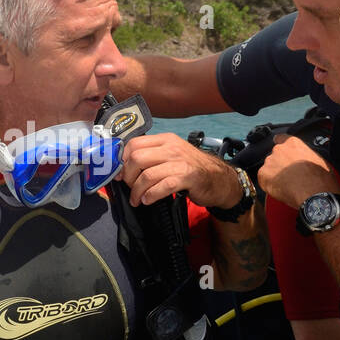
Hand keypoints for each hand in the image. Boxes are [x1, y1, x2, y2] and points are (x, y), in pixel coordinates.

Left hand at [120, 133, 241, 207]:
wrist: (219, 179)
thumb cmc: (191, 169)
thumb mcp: (171, 155)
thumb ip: (151, 157)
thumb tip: (124, 168)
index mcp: (165, 139)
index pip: (134, 144)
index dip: (122, 161)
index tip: (119, 174)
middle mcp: (171, 147)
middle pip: (137, 159)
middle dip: (128, 177)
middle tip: (130, 188)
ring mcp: (180, 161)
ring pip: (147, 175)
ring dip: (137, 191)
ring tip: (137, 199)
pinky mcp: (187, 177)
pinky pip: (162, 186)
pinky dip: (150, 195)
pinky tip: (148, 200)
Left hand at [257, 134, 339, 208]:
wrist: (315, 194)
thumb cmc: (321, 179)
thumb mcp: (319, 159)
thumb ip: (306, 155)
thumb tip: (306, 160)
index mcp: (293, 143)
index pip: (281, 138)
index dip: (281, 148)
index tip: (282, 153)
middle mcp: (279, 149)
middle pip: (275, 156)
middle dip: (280, 165)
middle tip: (290, 177)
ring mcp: (270, 162)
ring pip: (269, 168)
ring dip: (275, 175)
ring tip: (288, 186)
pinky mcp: (263, 175)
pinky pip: (264, 180)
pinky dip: (270, 185)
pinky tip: (282, 190)